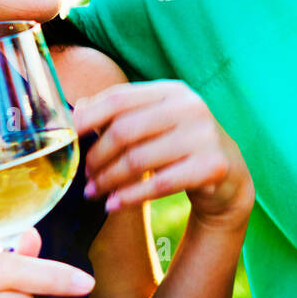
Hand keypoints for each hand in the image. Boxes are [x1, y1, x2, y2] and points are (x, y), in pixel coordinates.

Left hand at [73, 81, 254, 224]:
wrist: (228, 174)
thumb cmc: (180, 146)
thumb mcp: (156, 123)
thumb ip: (121, 115)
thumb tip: (76, 112)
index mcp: (172, 91)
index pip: (119, 98)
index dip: (88, 117)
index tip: (68, 138)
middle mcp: (191, 107)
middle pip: (125, 131)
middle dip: (98, 157)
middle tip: (85, 177)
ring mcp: (204, 135)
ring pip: (138, 160)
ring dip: (108, 180)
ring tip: (94, 193)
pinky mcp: (212, 166)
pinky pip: (159, 184)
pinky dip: (130, 197)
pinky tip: (114, 205)